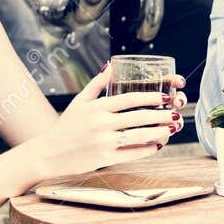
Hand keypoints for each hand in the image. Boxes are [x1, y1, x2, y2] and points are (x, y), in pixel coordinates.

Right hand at [25, 66, 186, 180]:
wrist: (48, 154)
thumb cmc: (65, 126)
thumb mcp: (79, 102)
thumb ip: (97, 84)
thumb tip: (111, 65)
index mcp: (97, 108)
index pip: (130, 99)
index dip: (150, 97)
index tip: (165, 97)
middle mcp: (101, 124)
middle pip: (139, 117)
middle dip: (161, 115)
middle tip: (176, 113)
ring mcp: (103, 142)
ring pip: (139, 136)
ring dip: (159, 132)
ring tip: (172, 128)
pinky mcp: (104, 159)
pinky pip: (131, 154)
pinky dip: (147, 149)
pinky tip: (157, 145)